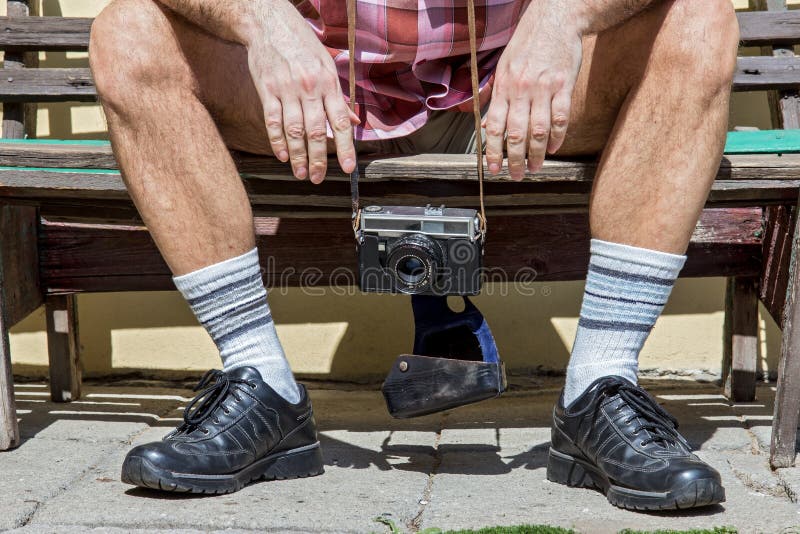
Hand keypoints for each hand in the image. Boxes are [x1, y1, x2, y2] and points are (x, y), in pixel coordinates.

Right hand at [245, 3, 358, 182]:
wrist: (269, 24)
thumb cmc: (302, 45)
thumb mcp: (328, 65)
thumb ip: (339, 97)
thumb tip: (354, 122)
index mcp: (328, 83)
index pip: (340, 122)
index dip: (346, 147)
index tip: (348, 168)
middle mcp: (309, 88)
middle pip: (317, 131)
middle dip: (319, 159)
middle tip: (318, 178)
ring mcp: (287, 89)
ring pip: (294, 130)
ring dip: (299, 156)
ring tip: (302, 173)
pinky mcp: (267, 89)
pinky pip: (273, 121)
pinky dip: (277, 141)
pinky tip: (282, 156)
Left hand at [484, 4, 582, 180]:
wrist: (556, 18)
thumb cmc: (527, 43)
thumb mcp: (504, 66)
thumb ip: (496, 96)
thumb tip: (489, 125)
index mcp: (504, 86)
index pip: (495, 127)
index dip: (493, 151)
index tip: (493, 168)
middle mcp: (521, 89)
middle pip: (516, 134)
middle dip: (514, 159)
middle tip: (515, 176)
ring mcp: (544, 88)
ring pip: (538, 130)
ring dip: (536, 154)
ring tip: (534, 168)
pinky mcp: (564, 85)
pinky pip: (560, 117)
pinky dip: (557, 136)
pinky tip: (553, 148)